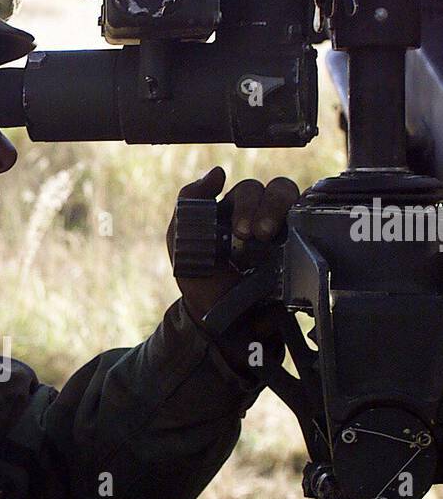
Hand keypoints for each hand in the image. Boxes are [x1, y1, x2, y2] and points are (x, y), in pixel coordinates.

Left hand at [166, 167, 299, 328]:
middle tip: (257, 233)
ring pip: (298, 204)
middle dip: (267, 207)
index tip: (240, 230)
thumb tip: (218, 172)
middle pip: (279, 191)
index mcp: (237, 213)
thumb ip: (189, 204)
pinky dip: (310, 227)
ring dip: (283, 212)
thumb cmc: (202, 283)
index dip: (248, 202)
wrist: (223, 326)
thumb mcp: (181, 243)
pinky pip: (316, 229)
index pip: (251, 190)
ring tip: (270, 236)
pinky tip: (296, 242)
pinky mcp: (304, 254)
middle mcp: (265, 220)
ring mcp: (287, 236)